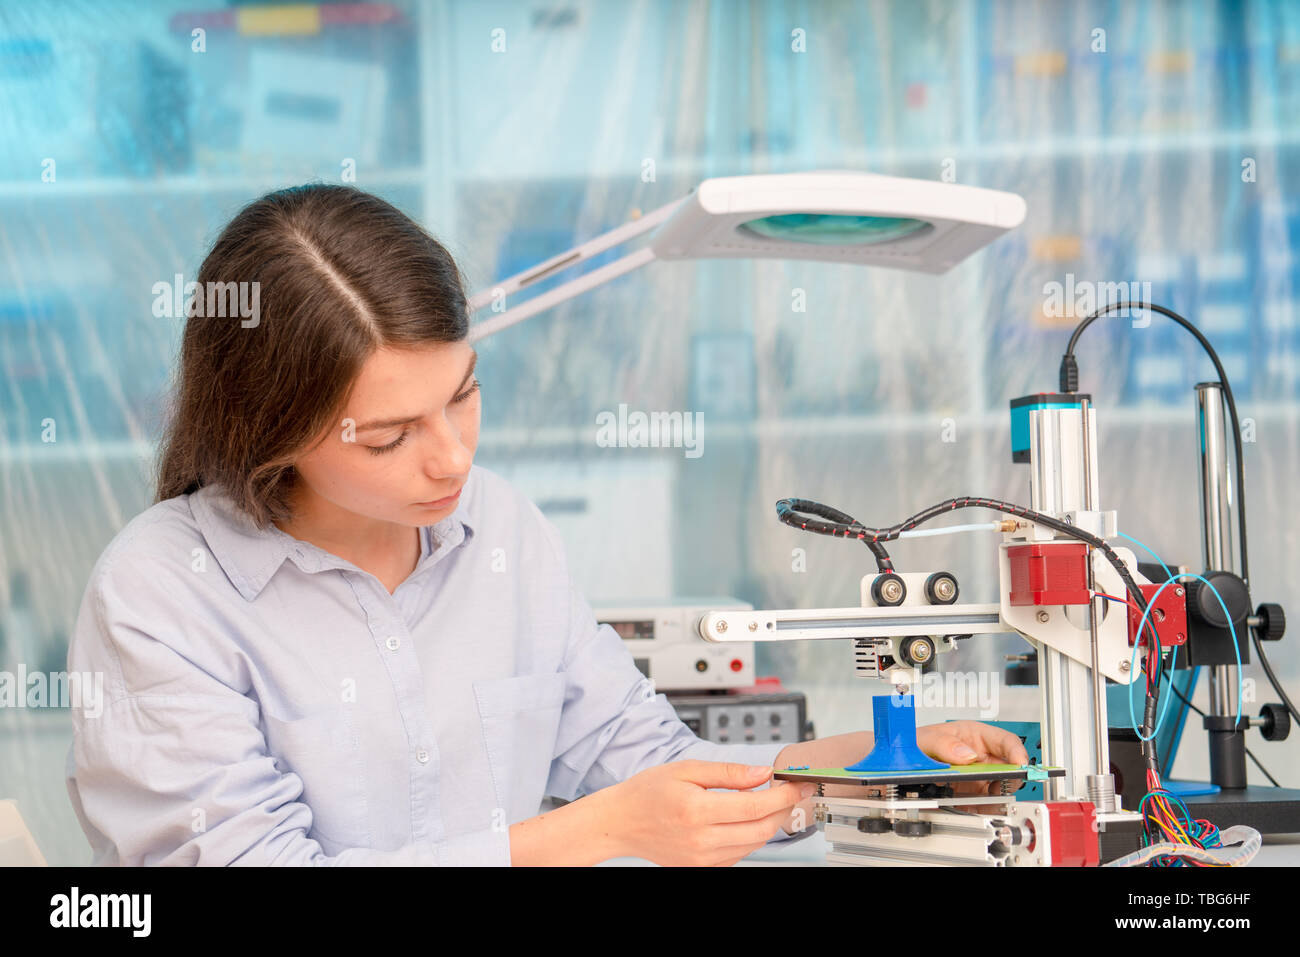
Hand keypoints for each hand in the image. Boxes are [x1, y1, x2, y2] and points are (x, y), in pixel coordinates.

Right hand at [599, 760, 814, 865]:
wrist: (620, 823)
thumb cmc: (647, 792)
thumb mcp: (686, 769)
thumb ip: (728, 772)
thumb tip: (762, 773)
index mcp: (697, 810)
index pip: (756, 806)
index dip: (783, 795)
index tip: (796, 784)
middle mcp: (701, 840)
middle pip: (761, 829)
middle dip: (782, 809)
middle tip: (788, 792)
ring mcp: (702, 859)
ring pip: (754, 845)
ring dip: (767, 823)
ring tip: (764, 802)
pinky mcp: (701, 868)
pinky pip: (738, 855)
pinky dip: (748, 837)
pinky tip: (741, 820)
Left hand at [916, 720, 1030, 807]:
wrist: (898, 764)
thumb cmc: (913, 743)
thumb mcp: (924, 738)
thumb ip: (943, 743)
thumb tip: (967, 754)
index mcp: (974, 737)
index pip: (1005, 741)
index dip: (1016, 752)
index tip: (1019, 764)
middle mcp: (979, 757)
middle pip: (1008, 768)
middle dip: (1009, 779)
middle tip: (1001, 788)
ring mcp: (977, 777)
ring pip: (1000, 789)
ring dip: (998, 797)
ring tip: (984, 801)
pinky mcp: (971, 796)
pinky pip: (986, 805)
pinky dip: (985, 810)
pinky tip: (975, 809)